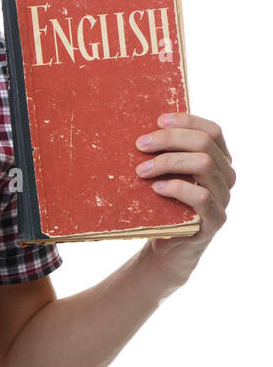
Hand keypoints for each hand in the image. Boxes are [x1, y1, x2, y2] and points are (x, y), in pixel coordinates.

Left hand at [134, 112, 234, 285]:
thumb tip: (141, 131)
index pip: (212, 131)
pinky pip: (202, 197)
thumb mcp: (168, 176)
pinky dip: (177, 188)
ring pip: (204, 165)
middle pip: (204, 144)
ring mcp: (224, 198)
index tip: (158, 120)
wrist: (168, 246)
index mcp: (220, 160)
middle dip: (169, 139)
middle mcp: (227, 176)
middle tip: (140, 145)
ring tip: (142, 170)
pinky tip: (157, 189)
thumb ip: (167, 155)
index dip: (187, 121)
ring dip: (169, 162)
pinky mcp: (215, 221)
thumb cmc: (165, 205)